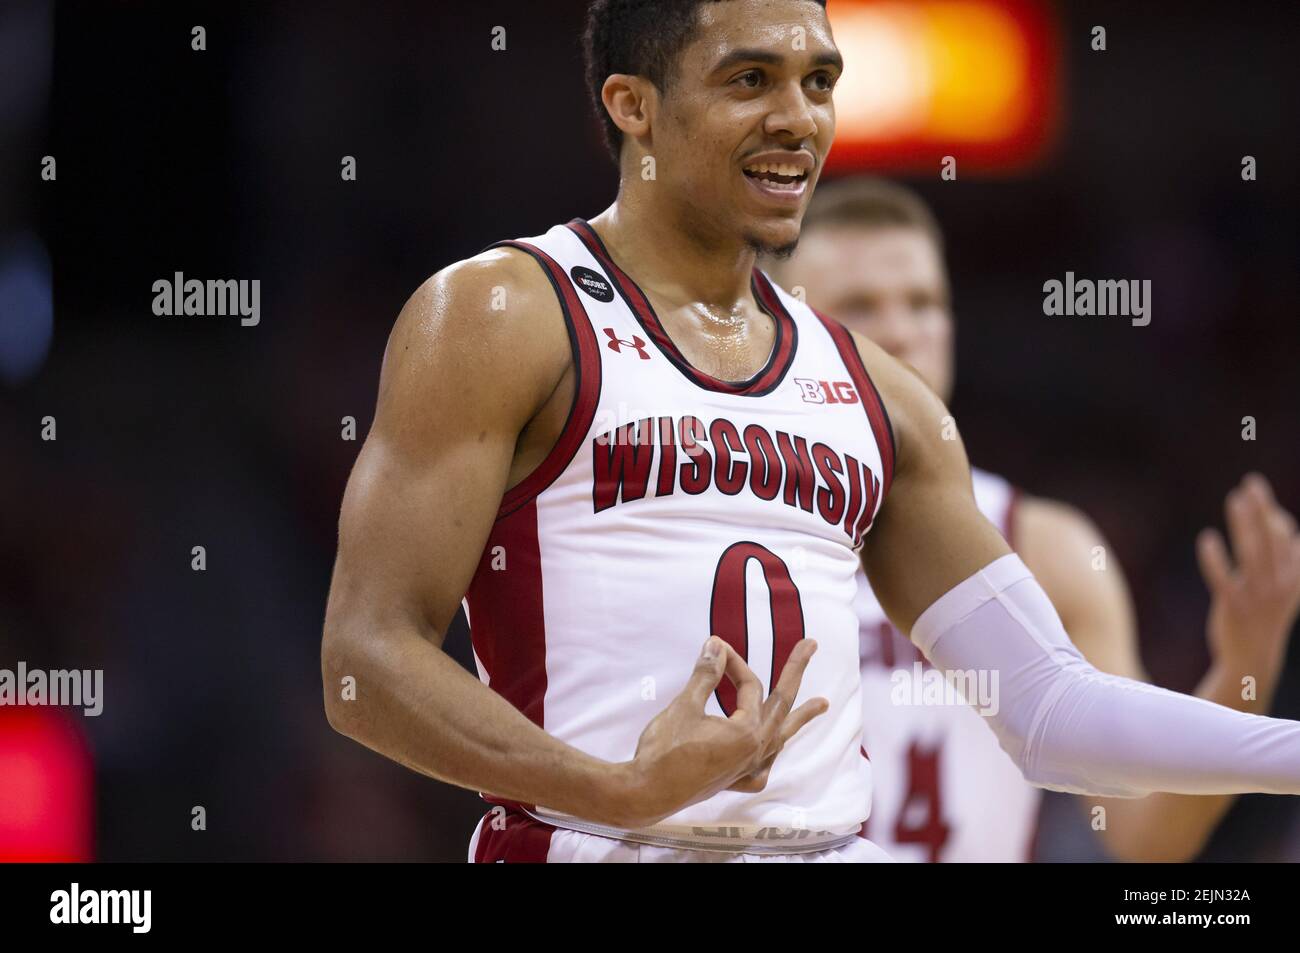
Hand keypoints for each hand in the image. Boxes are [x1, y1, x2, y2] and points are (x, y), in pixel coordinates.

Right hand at [611, 636, 827, 827]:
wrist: (645, 793)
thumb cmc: (663, 750)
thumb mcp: (685, 705)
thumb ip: (706, 674)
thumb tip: (716, 645)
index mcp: (747, 732)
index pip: (749, 687)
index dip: (734, 663)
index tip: (716, 646)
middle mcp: (755, 752)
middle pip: (782, 705)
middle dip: (795, 672)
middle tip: (811, 645)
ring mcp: (747, 770)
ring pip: (780, 737)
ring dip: (798, 718)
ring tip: (821, 705)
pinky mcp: (734, 782)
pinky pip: (764, 764)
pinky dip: (773, 752)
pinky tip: (773, 751)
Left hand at [1197, 473, 1299, 693]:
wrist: (1253, 658)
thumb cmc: (1265, 615)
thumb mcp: (1282, 585)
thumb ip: (1281, 554)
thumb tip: (1275, 518)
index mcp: (1294, 578)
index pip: (1289, 538)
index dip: (1274, 515)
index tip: (1258, 496)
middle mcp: (1280, 585)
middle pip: (1273, 539)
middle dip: (1264, 509)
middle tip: (1251, 481)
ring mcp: (1257, 596)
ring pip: (1251, 554)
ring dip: (1243, 525)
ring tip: (1234, 499)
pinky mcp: (1234, 606)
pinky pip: (1223, 579)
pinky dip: (1215, 559)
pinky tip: (1207, 538)